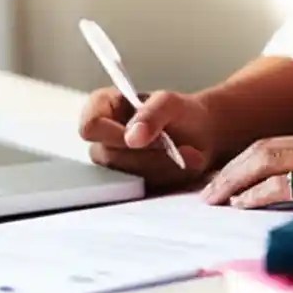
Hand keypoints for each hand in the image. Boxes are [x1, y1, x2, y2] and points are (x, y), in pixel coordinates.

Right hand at [79, 88, 217, 188]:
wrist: (203, 134)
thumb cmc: (180, 112)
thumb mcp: (171, 103)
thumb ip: (151, 114)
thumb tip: (131, 138)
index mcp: (102, 107)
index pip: (90, 126)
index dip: (113, 136)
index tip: (139, 138)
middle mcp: (102, 138)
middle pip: (109, 156)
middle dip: (147, 153)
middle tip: (175, 145)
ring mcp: (114, 163)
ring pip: (126, 176)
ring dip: (161, 166)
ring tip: (187, 153)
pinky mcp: (130, 184)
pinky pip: (141, 190)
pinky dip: (166, 178)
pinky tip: (181, 166)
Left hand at [199, 135, 292, 207]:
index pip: (277, 145)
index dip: (243, 163)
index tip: (220, 183)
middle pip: (267, 148)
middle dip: (231, 170)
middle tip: (205, 195)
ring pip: (276, 161)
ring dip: (239, 181)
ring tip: (216, 200)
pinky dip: (266, 193)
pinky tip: (247, 204)